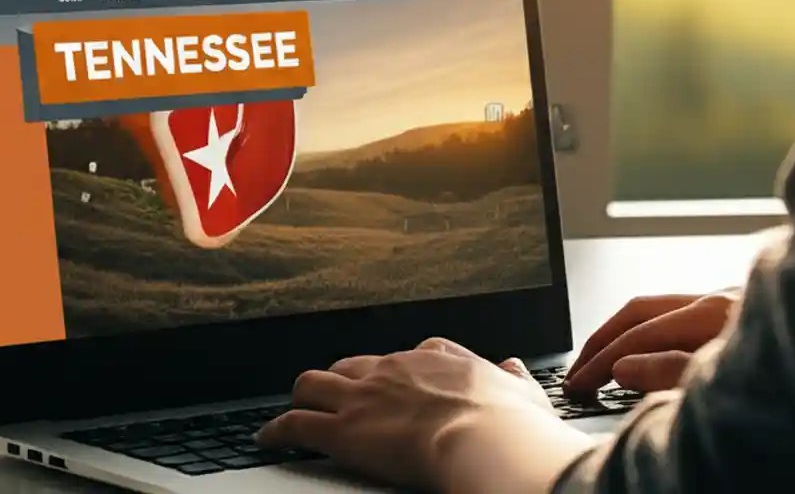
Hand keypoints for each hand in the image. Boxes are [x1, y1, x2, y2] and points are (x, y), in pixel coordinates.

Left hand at [258, 338, 595, 491]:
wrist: (485, 440)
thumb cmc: (509, 424)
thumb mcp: (524, 393)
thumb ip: (515, 380)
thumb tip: (514, 369)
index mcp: (439, 360)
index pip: (411, 354)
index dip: (398, 369)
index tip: (396, 380)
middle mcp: (396, 370)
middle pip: (354, 365)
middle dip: (344, 379)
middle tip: (338, 395)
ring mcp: (366, 397)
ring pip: (315, 384)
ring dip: (303, 396)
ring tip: (297, 407)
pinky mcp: (343, 430)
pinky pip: (297, 425)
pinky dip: (278, 431)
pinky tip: (269, 437)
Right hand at [563, 290, 739, 395]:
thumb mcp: (725, 387)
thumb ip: (670, 373)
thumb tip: (622, 368)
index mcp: (714, 313)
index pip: (639, 335)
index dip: (602, 361)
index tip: (579, 385)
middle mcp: (721, 300)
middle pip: (642, 311)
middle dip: (604, 340)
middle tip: (578, 369)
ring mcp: (733, 306)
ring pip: (663, 312)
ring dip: (627, 336)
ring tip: (604, 363)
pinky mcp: (743, 320)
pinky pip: (684, 321)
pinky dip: (657, 339)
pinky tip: (650, 358)